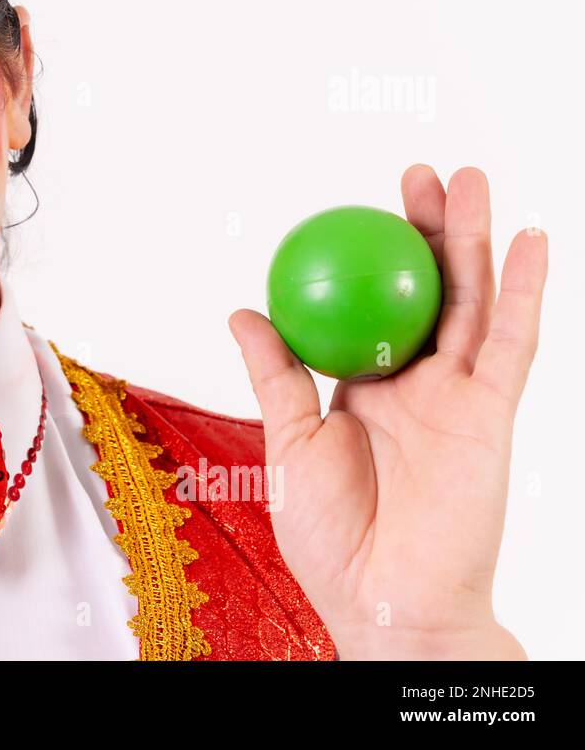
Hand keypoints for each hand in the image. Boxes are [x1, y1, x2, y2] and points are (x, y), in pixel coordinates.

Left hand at [229, 166, 546, 659]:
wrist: (384, 601)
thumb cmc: (333, 536)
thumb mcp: (289, 444)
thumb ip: (275, 376)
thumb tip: (243, 310)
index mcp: (367, 388)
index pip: (374, 305)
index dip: (372, 257)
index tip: (358, 209)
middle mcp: (417, 384)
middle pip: (428, 289)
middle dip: (428, 228)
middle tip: (419, 173)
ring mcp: (458, 396)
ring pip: (471, 301)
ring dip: (474, 239)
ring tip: (470, 179)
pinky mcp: (490, 414)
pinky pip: (510, 344)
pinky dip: (524, 292)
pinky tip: (530, 240)